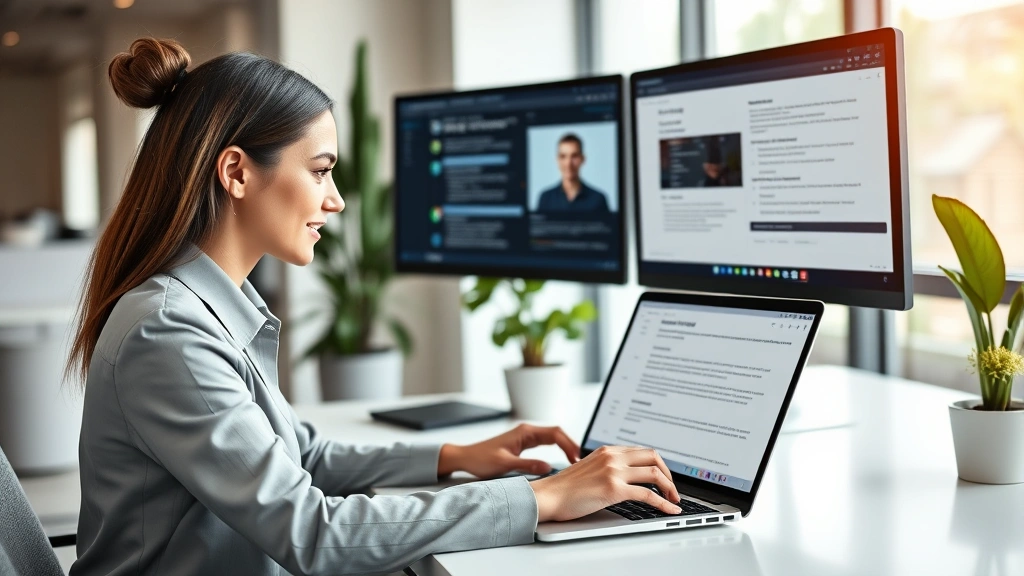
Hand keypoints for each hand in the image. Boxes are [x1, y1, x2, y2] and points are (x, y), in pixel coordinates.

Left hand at [437, 423, 579, 479]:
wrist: (465, 457)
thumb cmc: (481, 459)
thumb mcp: (505, 464)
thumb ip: (527, 465)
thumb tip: (549, 468)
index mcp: (524, 432)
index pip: (555, 433)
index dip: (569, 444)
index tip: (577, 457)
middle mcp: (527, 431)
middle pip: (557, 433)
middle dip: (571, 445)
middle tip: (582, 460)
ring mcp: (526, 437)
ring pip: (552, 438)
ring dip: (565, 447)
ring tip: (576, 461)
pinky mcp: (524, 444)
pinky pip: (546, 443)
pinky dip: (557, 449)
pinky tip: (562, 460)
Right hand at [528, 445, 681, 521]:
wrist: (548, 496)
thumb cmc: (564, 488)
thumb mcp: (589, 469)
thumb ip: (607, 467)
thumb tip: (625, 478)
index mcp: (607, 450)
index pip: (642, 451)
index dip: (658, 464)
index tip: (663, 477)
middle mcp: (612, 456)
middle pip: (653, 457)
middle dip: (668, 474)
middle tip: (672, 489)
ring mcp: (614, 471)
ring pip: (655, 474)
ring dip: (670, 488)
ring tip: (674, 500)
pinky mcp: (613, 488)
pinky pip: (648, 495)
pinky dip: (664, 503)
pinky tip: (669, 509)